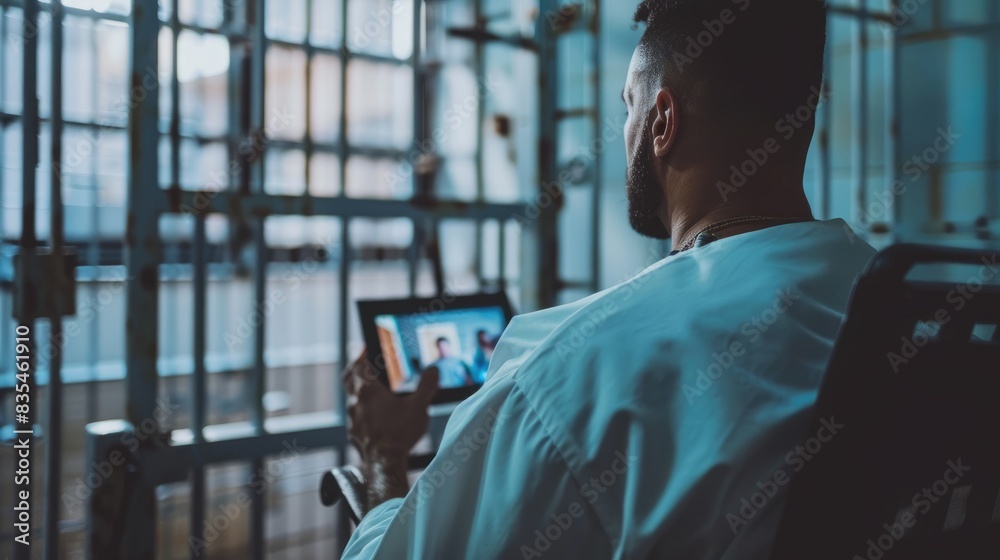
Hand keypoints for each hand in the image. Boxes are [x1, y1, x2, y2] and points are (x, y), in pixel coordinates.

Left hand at [342, 350, 438, 509]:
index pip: (358, 365)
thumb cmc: (400, 433)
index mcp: (369, 391)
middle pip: (348, 379)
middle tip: (362, 364)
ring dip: (358, 391)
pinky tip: (373, 416)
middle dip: (355, 369)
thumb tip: (433, 370)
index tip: (366, 349)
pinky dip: (362, 410)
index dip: (361, 355)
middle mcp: (356, 402)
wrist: (384, 463)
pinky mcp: (354, 434)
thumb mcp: (419, 406)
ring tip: (373, 391)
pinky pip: (355, 417)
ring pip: (351, 398)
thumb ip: (426, 385)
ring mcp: (353, 419)